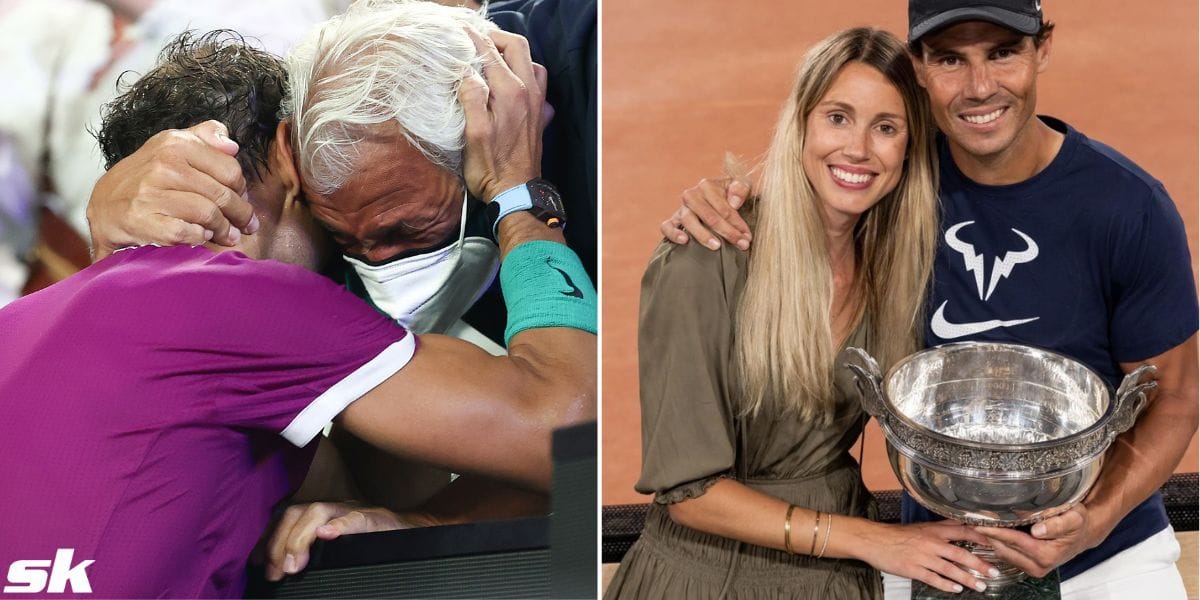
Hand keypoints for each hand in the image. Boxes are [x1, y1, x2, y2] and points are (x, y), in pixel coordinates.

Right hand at [85, 120, 256, 260]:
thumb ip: (205, 138)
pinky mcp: (144, 220)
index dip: (241, 188)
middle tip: (246, 225)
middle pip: (223, 194)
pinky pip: (190, 233)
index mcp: (175, 144)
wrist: (106, 206)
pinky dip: (201, 238)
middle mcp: (163, 165)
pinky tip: (202, 238)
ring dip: (224, 230)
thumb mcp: (171, 146)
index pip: (230, 169)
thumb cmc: (148, 177)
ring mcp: (152, 193)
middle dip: (241, 214)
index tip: (242, 198)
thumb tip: (232, 145)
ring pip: (210, 214)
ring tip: (229, 235)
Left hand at [264, 501, 434, 580]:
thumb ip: (311, 553)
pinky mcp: (377, 518)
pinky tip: (328, 535)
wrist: (416, 534)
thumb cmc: (373, 544)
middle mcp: (335, 509)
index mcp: (322, 516)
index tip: (256, 565)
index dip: (268, 539)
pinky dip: (341, 526)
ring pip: (319, 512)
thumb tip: (281, 570)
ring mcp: (355, 511)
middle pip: (297, 512)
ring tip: (293, 565)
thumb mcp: (337, 550)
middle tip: (276, 573)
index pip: (286, 517)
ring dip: (301, 538)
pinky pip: (357, 518)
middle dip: (280, 542)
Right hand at [459, 28, 546, 202]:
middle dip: (495, 36)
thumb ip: (471, 97)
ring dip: (511, 51)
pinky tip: (511, 78)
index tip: (457, 32)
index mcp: (510, 93)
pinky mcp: (541, 114)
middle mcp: (529, 92)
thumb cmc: (491, 168)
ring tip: (491, 53)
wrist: (517, 193)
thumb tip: (467, 70)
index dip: (472, 38)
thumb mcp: (473, 134)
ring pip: (530, 60)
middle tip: (475, 37)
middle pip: (517, 46)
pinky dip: (524, 69)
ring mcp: (538, 102)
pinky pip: (538, 79)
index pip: (490, 52)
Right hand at [660, 177, 751, 249]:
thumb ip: (741, 189)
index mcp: (707, 185)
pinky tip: (684, 241)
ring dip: (703, 235)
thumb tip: (734, 202)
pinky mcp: (673, 220)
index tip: (748, 237)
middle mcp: (692, 195)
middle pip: (708, 215)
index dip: (737, 223)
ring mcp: (681, 208)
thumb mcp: (741, 185)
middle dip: (727, 232)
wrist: (717, 198)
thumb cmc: (731, 194)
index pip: (724, 207)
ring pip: (689, 221)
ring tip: (717, 246)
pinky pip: (667, 226)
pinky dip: (673, 233)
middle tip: (741, 244)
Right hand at [857, 520, 998, 594]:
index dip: (981, 538)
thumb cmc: (896, 534)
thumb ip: (941, 527)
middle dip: (979, 564)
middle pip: (960, 554)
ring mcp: (922, 557)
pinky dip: (946, 585)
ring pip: (950, 569)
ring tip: (981, 586)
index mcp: (933, 530)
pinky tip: (956, 590)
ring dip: (967, 578)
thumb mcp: (920, 527)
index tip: (996, 544)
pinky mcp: (913, 569)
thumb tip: (961, 525)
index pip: (963, 531)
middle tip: (994, 572)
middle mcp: (931, 542)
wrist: (873, 540)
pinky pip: (933, 579)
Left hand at [974, 505, 1091, 577]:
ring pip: (1004, 553)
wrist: (1082, 535)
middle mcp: (1039, 565)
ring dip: (991, 540)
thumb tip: (1038, 530)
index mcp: (1047, 554)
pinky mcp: (1029, 567)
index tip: (979, 524)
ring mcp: (1033, 568)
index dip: (996, 532)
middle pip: (1005, 548)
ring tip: (977, 524)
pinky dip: (998, 543)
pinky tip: (990, 532)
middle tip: (971, 521)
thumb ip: (1057, 524)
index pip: (1014, 541)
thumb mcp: (1073, 518)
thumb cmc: (1077, 524)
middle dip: (988, 535)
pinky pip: (1008, 555)